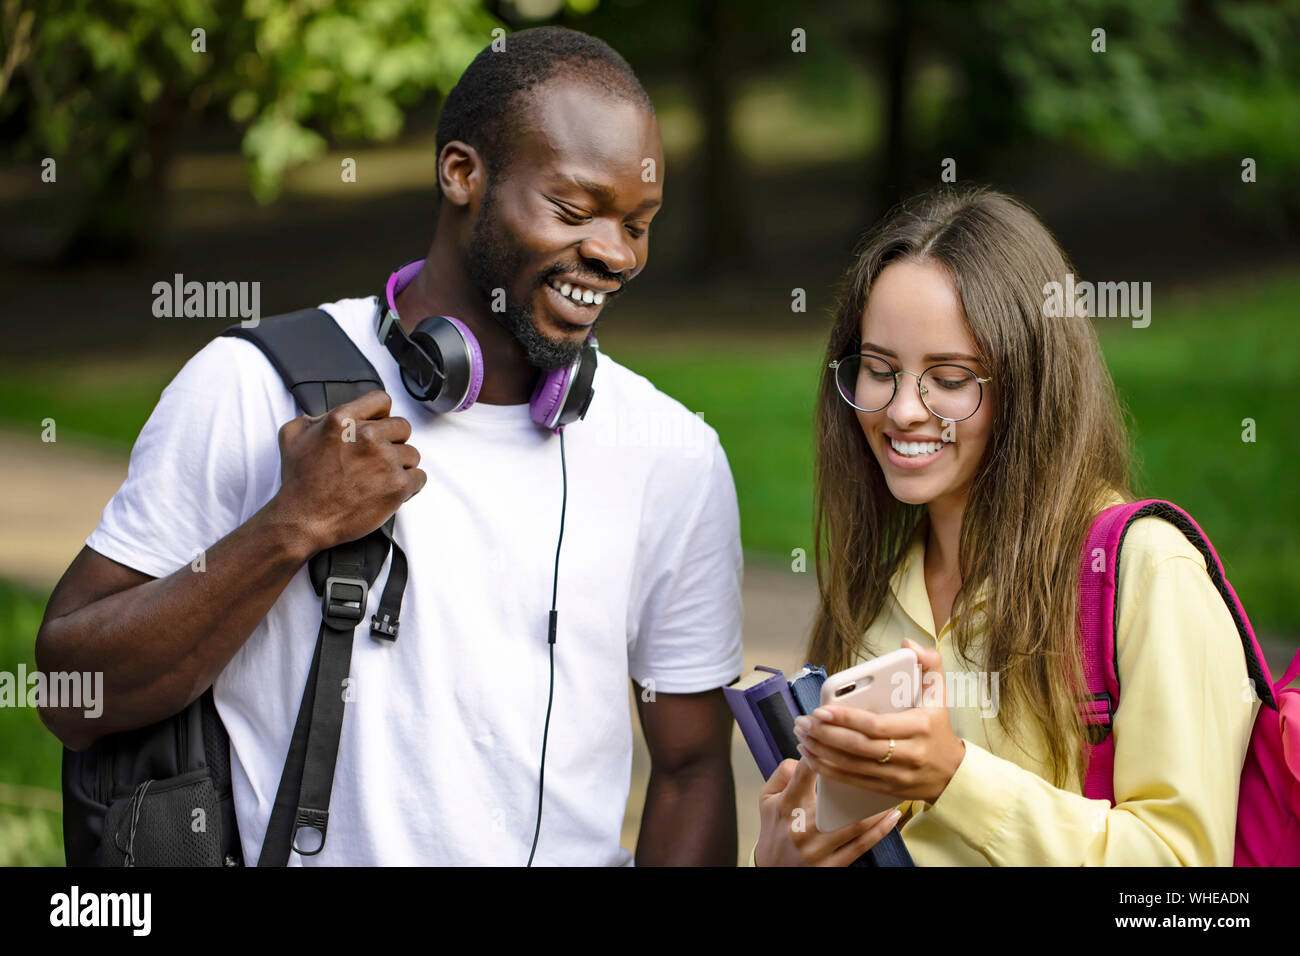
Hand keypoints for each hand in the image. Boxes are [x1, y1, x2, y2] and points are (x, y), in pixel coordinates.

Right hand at [272, 389, 425, 552]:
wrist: (304, 520)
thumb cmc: (299, 483)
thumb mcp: (292, 436)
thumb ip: (313, 418)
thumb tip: (322, 415)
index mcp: (343, 420)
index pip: (381, 401)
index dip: (381, 415)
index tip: (378, 427)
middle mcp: (367, 436)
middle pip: (402, 427)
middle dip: (392, 442)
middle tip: (376, 459)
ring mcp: (385, 460)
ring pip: (412, 454)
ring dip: (400, 466)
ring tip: (379, 478)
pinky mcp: (397, 485)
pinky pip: (419, 477)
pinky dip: (409, 485)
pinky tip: (390, 489)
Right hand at [754, 757, 901, 866]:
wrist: (771, 869)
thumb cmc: (773, 828)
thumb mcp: (765, 798)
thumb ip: (781, 773)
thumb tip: (804, 756)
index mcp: (785, 805)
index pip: (803, 773)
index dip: (821, 753)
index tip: (840, 739)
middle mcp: (801, 827)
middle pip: (835, 801)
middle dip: (858, 783)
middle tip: (879, 764)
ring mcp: (817, 849)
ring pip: (854, 824)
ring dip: (877, 807)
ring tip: (892, 791)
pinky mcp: (831, 865)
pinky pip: (861, 847)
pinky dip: (880, 831)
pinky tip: (892, 817)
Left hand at [795, 639, 966, 804]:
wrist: (952, 774)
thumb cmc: (938, 727)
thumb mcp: (939, 694)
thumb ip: (928, 664)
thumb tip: (909, 644)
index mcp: (919, 727)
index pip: (875, 725)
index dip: (845, 718)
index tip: (820, 710)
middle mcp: (908, 754)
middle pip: (858, 747)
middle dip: (825, 735)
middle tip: (802, 722)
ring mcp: (896, 775)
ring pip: (851, 766)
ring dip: (820, 752)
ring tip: (802, 736)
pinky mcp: (886, 789)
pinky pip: (851, 781)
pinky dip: (827, 770)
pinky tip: (811, 757)